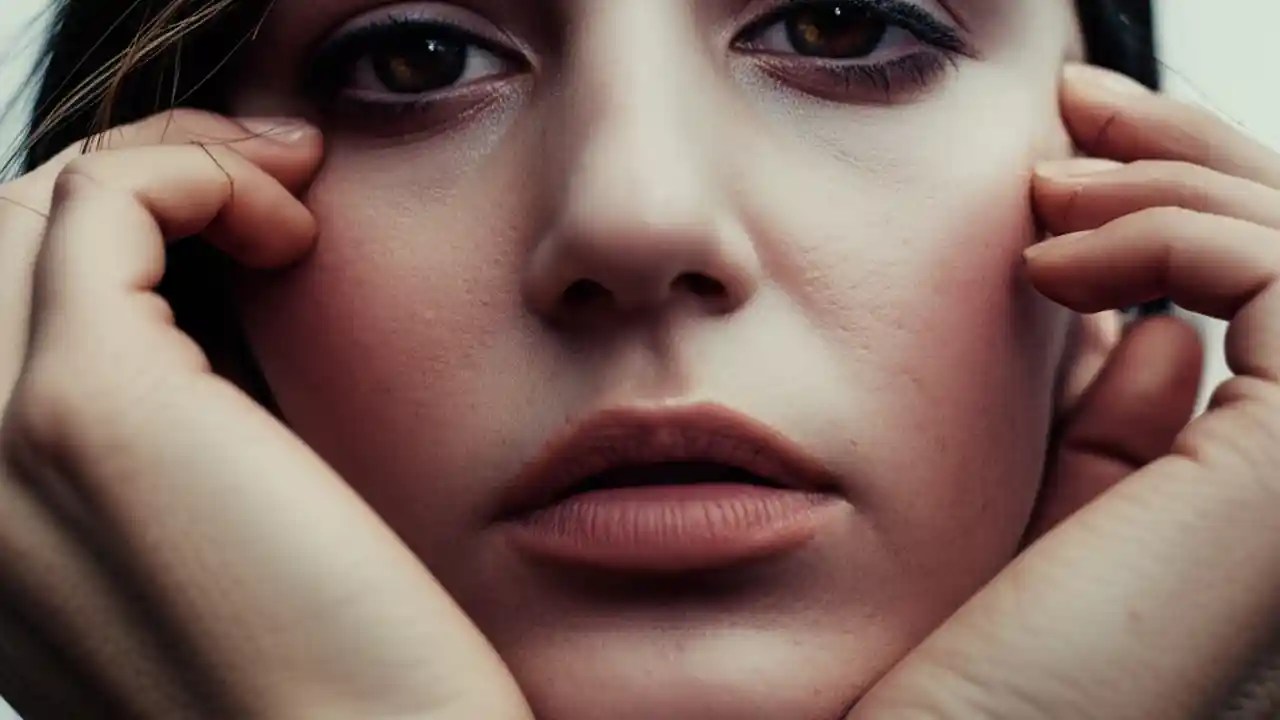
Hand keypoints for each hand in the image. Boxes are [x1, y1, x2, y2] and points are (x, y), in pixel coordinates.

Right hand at [0, 111, 530, 719]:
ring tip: (286, 190)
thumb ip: (167, 453)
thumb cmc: (322, 665)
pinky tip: (296, 229)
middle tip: (271, 184)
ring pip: (36, 209)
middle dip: (141, 185)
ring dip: (173, 168)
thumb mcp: (205, 545)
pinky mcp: (84, 409)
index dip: (110, 241)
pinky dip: (204, 178)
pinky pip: (108, 204)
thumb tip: (206, 324)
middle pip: (1, 247)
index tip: (239, 223)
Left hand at [849, 64, 1279, 718]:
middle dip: (1194, 155)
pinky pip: (1274, 273)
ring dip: (1173, 178)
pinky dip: (1167, 229)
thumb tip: (1157, 330)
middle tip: (1075, 109)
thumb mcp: (1067, 511)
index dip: (1193, 203)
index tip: (1070, 158)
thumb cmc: (982, 660)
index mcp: (1274, 497)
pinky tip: (1055, 265)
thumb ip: (1125, 429)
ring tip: (1048, 190)